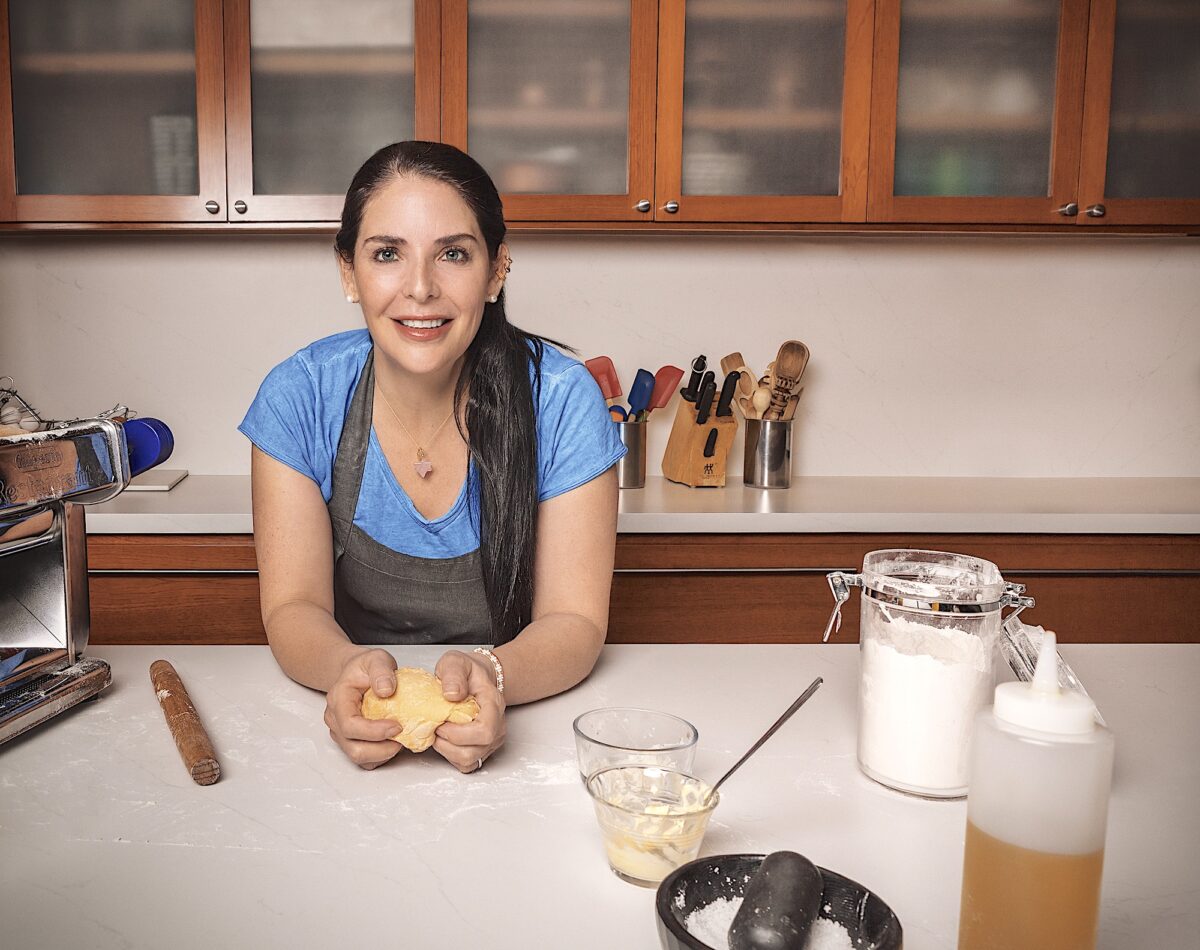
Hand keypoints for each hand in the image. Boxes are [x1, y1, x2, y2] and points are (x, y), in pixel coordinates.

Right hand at [324, 648, 403, 769]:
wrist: (355, 673)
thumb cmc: (365, 668)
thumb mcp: (376, 658)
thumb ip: (381, 670)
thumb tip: (386, 690)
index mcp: (339, 700)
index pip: (350, 725)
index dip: (374, 732)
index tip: (398, 726)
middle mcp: (335, 720)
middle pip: (354, 749)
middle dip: (382, 748)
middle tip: (403, 737)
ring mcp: (341, 734)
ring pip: (359, 758)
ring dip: (383, 754)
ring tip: (401, 740)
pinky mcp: (350, 742)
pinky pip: (364, 760)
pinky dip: (381, 756)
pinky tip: (394, 742)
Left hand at [432, 649, 505, 772]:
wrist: (477, 678)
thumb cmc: (467, 672)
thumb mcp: (455, 662)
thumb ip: (453, 675)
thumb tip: (452, 695)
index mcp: (493, 704)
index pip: (484, 730)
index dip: (458, 733)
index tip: (441, 722)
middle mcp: (498, 726)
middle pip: (475, 750)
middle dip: (448, 744)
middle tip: (436, 727)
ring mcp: (492, 740)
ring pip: (470, 761)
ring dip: (447, 751)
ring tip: (439, 733)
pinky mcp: (482, 750)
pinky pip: (466, 765)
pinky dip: (451, 757)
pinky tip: (445, 741)